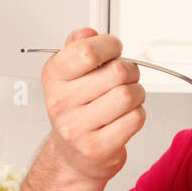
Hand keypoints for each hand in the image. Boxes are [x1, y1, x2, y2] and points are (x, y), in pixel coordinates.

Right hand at [41, 27, 145, 182]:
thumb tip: (89, 33)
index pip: (87, 51)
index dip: (110, 45)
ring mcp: (78, 128)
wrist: (72, 157)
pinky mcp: (99, 147)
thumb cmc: (75, 112)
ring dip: (137, 93)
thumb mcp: (67, 75)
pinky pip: (134, 119)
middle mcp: (62, 102)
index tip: (115, 49)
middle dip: (130, 71)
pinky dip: (137, 114)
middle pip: (116, 72)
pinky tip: (125, 117)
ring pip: (128, 95)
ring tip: (127, 98)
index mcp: (54, 77)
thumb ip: (77, 48)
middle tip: (126, 77)